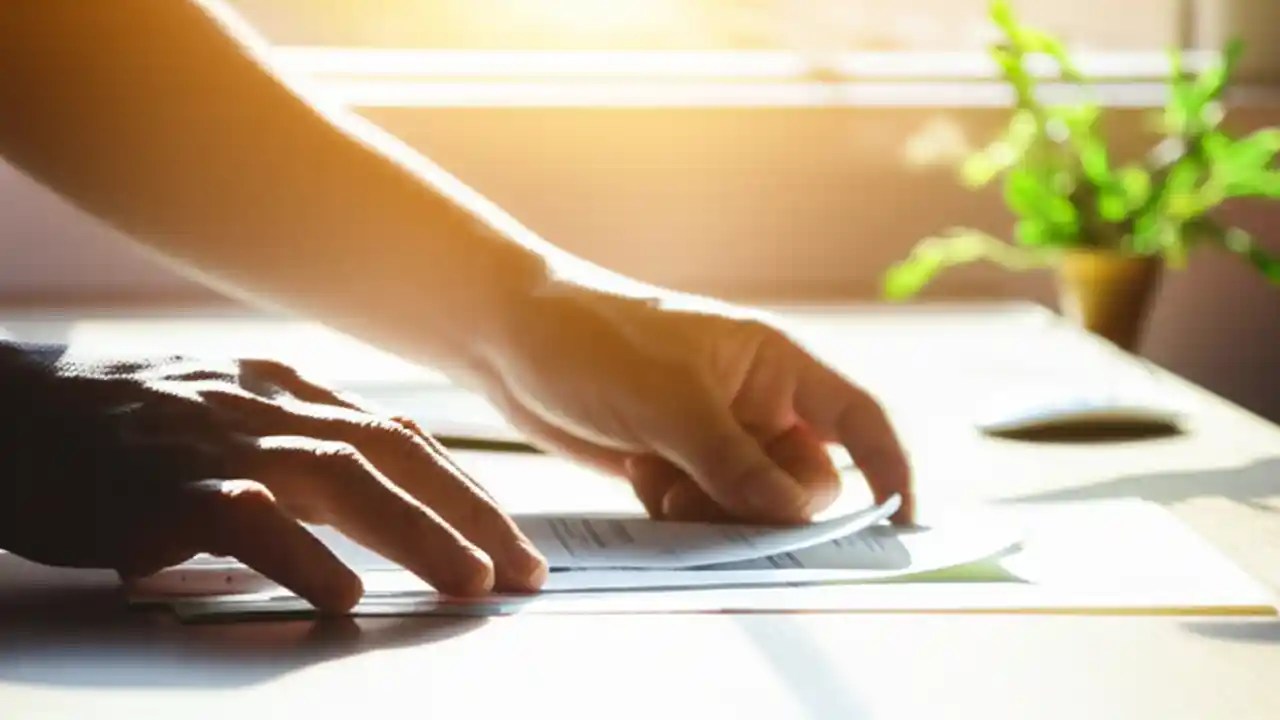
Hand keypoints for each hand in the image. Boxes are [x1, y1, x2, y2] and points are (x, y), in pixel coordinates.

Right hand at [0, 351, 545, 611]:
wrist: (13, 411)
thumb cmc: (122, 430)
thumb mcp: (227, 423)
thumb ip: (295, 452)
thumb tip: (368, 508)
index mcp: (288, 398)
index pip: (400, 440)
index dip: (466, 490)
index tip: (513, 541)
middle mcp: (266, 410)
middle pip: (393, 453)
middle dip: (471, 513)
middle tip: (522, 571)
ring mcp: (216, 441)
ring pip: (340, 477)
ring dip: (416, 533)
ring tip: (469, 583)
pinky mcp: (159, 485)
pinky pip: (245, 519)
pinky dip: (301, 555)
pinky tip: (343, 595)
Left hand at [479, 287, 912, 524]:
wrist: (510, 340)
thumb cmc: (596, 342)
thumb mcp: (674, 404)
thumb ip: (739, 466)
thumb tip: (794, 517)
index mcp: (775, 365)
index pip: (859, 419)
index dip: (889, 469)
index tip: (899, 523)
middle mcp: (754, 401)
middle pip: (806, 480)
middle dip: (770, 506)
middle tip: (715, 504)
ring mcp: (713, 434)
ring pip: (752, 503)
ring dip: (718, 513)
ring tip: (665, 487)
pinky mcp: (673, 460)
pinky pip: (705, 509)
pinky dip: (682, 513)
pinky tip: (642, 481)